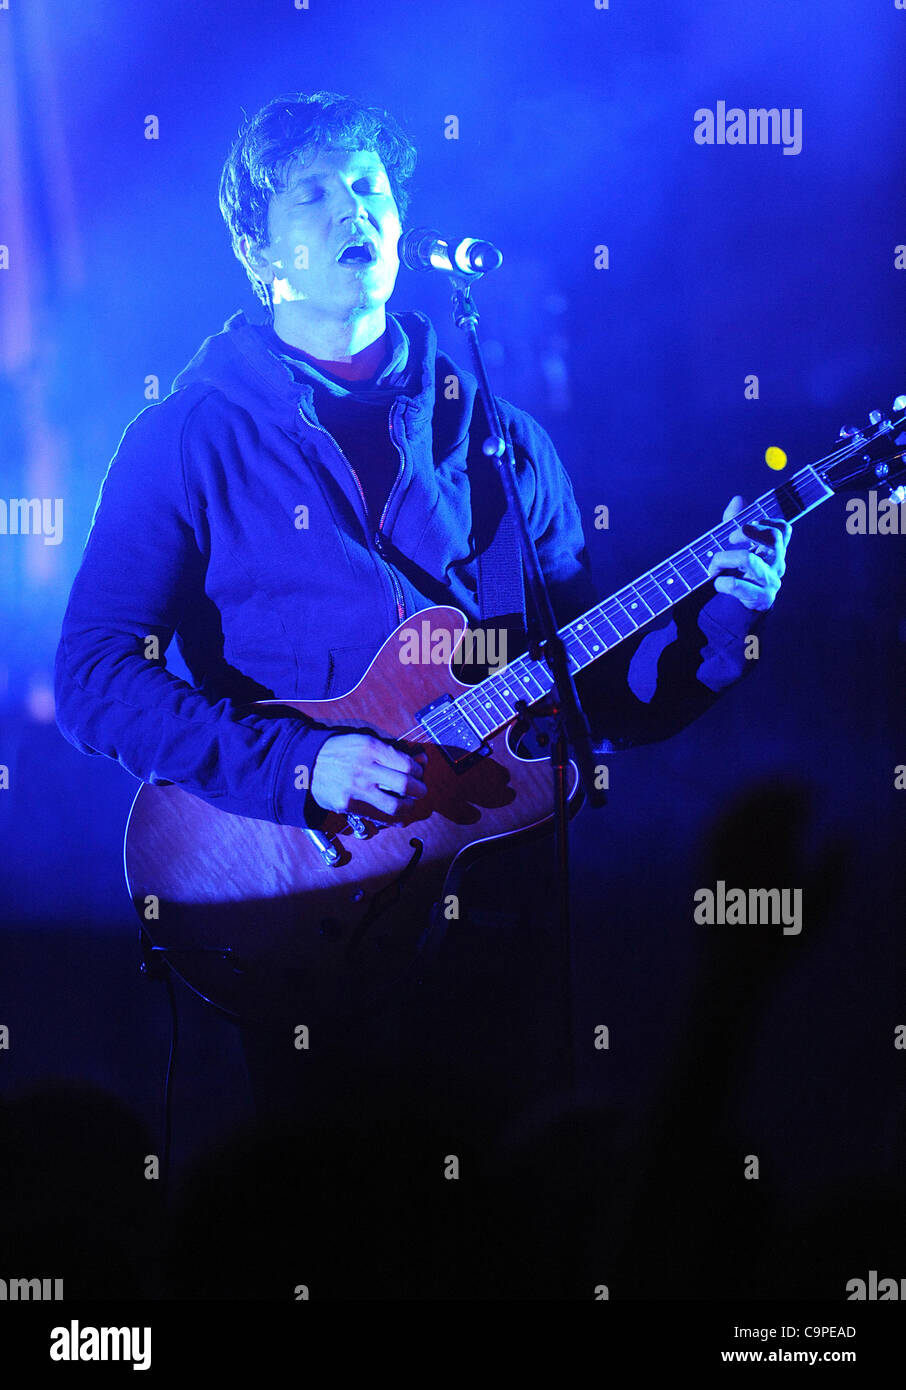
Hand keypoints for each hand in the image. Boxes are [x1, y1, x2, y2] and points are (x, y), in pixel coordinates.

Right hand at [310, 732, 428, 817]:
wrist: (306, 764)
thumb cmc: (339, 751)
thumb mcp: (364, 741)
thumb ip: (393, 751)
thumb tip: (422, 759)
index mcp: (370, 748)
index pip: (407, 764)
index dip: (418, 772)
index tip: (418, 774)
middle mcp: (364, 768)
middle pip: (404, 785)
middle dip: (419, 790)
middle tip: (419, 791)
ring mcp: (355, 789)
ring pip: (394, 805)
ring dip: (407, 807)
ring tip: (408, 804)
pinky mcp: (347, 805)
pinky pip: (377, 816)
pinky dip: (392, 820)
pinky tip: (397, 818)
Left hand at [707, 495, 791, 611]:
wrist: (741, 609)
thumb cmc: (739, 573)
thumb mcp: (736, 547)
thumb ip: (736, 523)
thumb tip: (738, 499)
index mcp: (774, 550)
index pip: (783, 529)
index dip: (765, 521)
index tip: (745, 525)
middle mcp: (777, 563)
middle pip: (772, 538)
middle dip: (745, 532)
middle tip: (728, 539)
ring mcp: (771, 581)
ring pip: (749, 559)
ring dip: (723, 558)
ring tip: (712, 566)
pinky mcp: (761, 598)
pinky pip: (739, 585)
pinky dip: (722, 582)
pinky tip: (717, 582)